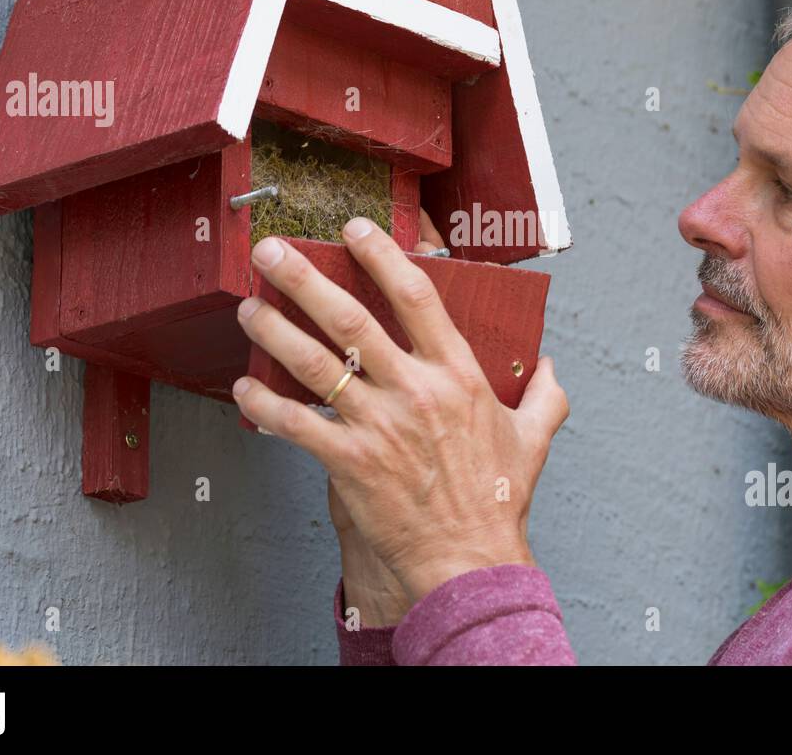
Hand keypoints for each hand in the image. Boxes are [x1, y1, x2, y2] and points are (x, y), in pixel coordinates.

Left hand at [232, 217, 568, 604]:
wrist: (470, 562)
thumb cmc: (498, 501)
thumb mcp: (533, 438)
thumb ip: (545, 395)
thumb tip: (548, 365)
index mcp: (458, 375)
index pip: (416, 297)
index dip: (383, 256)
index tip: (355, 230)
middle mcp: (416, 391)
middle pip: (350, 319)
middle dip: (303, 279)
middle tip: (270, 252)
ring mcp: (379, 426)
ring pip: (315, 365)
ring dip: (274, 330)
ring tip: (247, 308)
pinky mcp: (350, 463)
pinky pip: (296, 425)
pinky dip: (264, 406)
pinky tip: (243, 389)